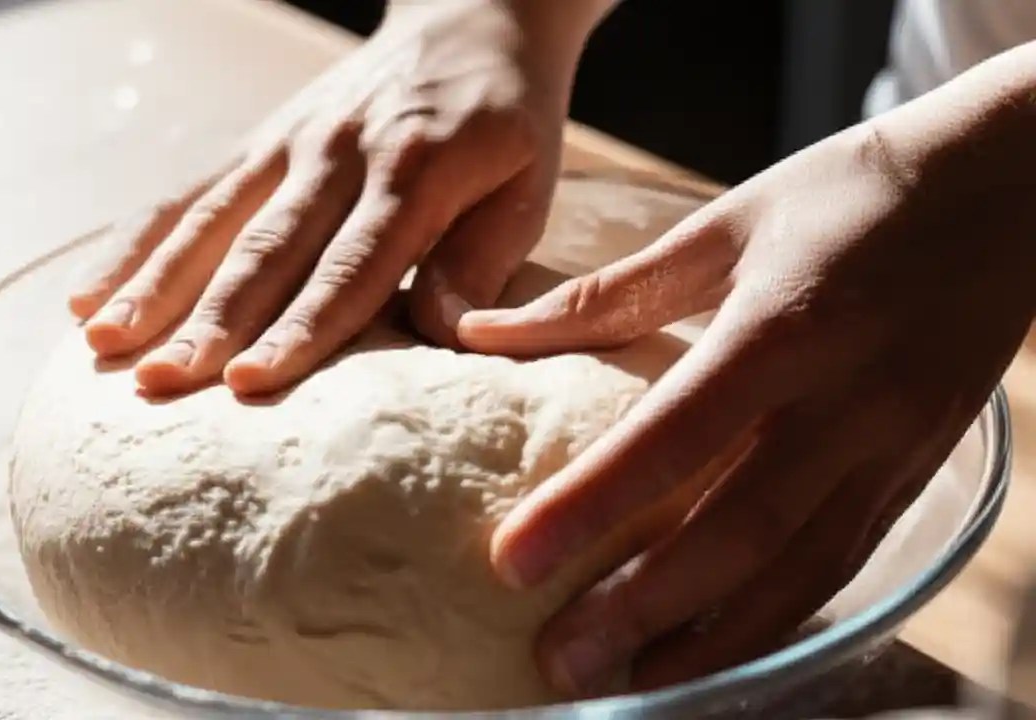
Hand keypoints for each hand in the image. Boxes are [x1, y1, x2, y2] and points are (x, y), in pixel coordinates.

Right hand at [70, 0, 599, 395]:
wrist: (472, 17)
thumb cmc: (505, 122)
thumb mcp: (525, 185)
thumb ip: (483, 259)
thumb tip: (441, 334)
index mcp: (415, 170)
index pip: (349, 267)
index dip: (298, 329)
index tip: (249, 384)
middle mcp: (338, 153)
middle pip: (264, 250)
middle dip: (208, 321)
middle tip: (157, 383)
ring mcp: (287, 143)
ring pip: (210, 222)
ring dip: (154, 286)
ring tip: (102, 345)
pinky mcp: (257, 142)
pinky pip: (188, 194)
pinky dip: (136, 244)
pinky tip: (87, 294)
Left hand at [458, 58, 1035, 695]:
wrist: (1012, 187)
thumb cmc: (849, 194)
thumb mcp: (724, 226)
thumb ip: (604, 294)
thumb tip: (484, 335)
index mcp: (785, 327)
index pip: (673, 435)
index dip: (590, 506)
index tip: (512, 563)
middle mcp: (847, 402)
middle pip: (739, 531)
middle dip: (643, 608)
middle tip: (559, 665)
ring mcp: (894, 449)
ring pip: (799, 573)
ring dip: (710, 641)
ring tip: (628, 686)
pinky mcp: (918, 475)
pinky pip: (841, 565)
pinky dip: (775, 619)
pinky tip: (715, 649)